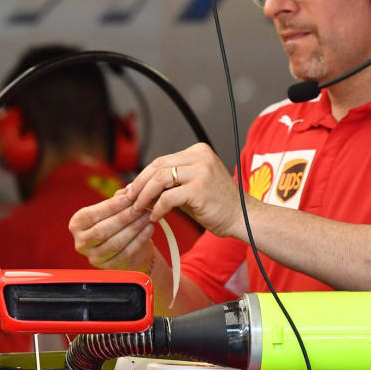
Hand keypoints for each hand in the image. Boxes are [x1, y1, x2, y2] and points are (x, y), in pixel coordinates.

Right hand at [69, 190, 157, 271]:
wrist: (125, 250)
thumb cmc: (117, 225)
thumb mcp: (114, 210)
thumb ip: (119, 199)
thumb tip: (131, 190)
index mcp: (77, 224)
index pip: (92, 214)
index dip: (111, 206)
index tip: (130, 197)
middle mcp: (81, 242)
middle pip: (102, 230)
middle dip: (125, 217)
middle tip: (142, 207)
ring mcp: (93, 257)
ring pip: (114, 243)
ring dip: (134, 228)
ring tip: (148, 216)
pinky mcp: (107, 268)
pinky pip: (125, 254)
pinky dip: (139, 240)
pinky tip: (149, 229)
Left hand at [126, 143, 248, 238]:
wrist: (241, 217)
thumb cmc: (214, 204)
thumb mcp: (189, 187)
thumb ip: (167, 184)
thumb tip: (135, 188)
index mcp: (198, 151)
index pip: (161, 160)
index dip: (143, 176)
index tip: (131, 190)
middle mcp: (200, 156)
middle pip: (157, 166)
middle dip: (139, 184)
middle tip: (128, 199)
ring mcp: (201, 171)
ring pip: (160, 179)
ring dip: (145, 195)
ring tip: (138, 208)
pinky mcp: (199, 188)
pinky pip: (168, 197)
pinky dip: (158, 208)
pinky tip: (155, 217)